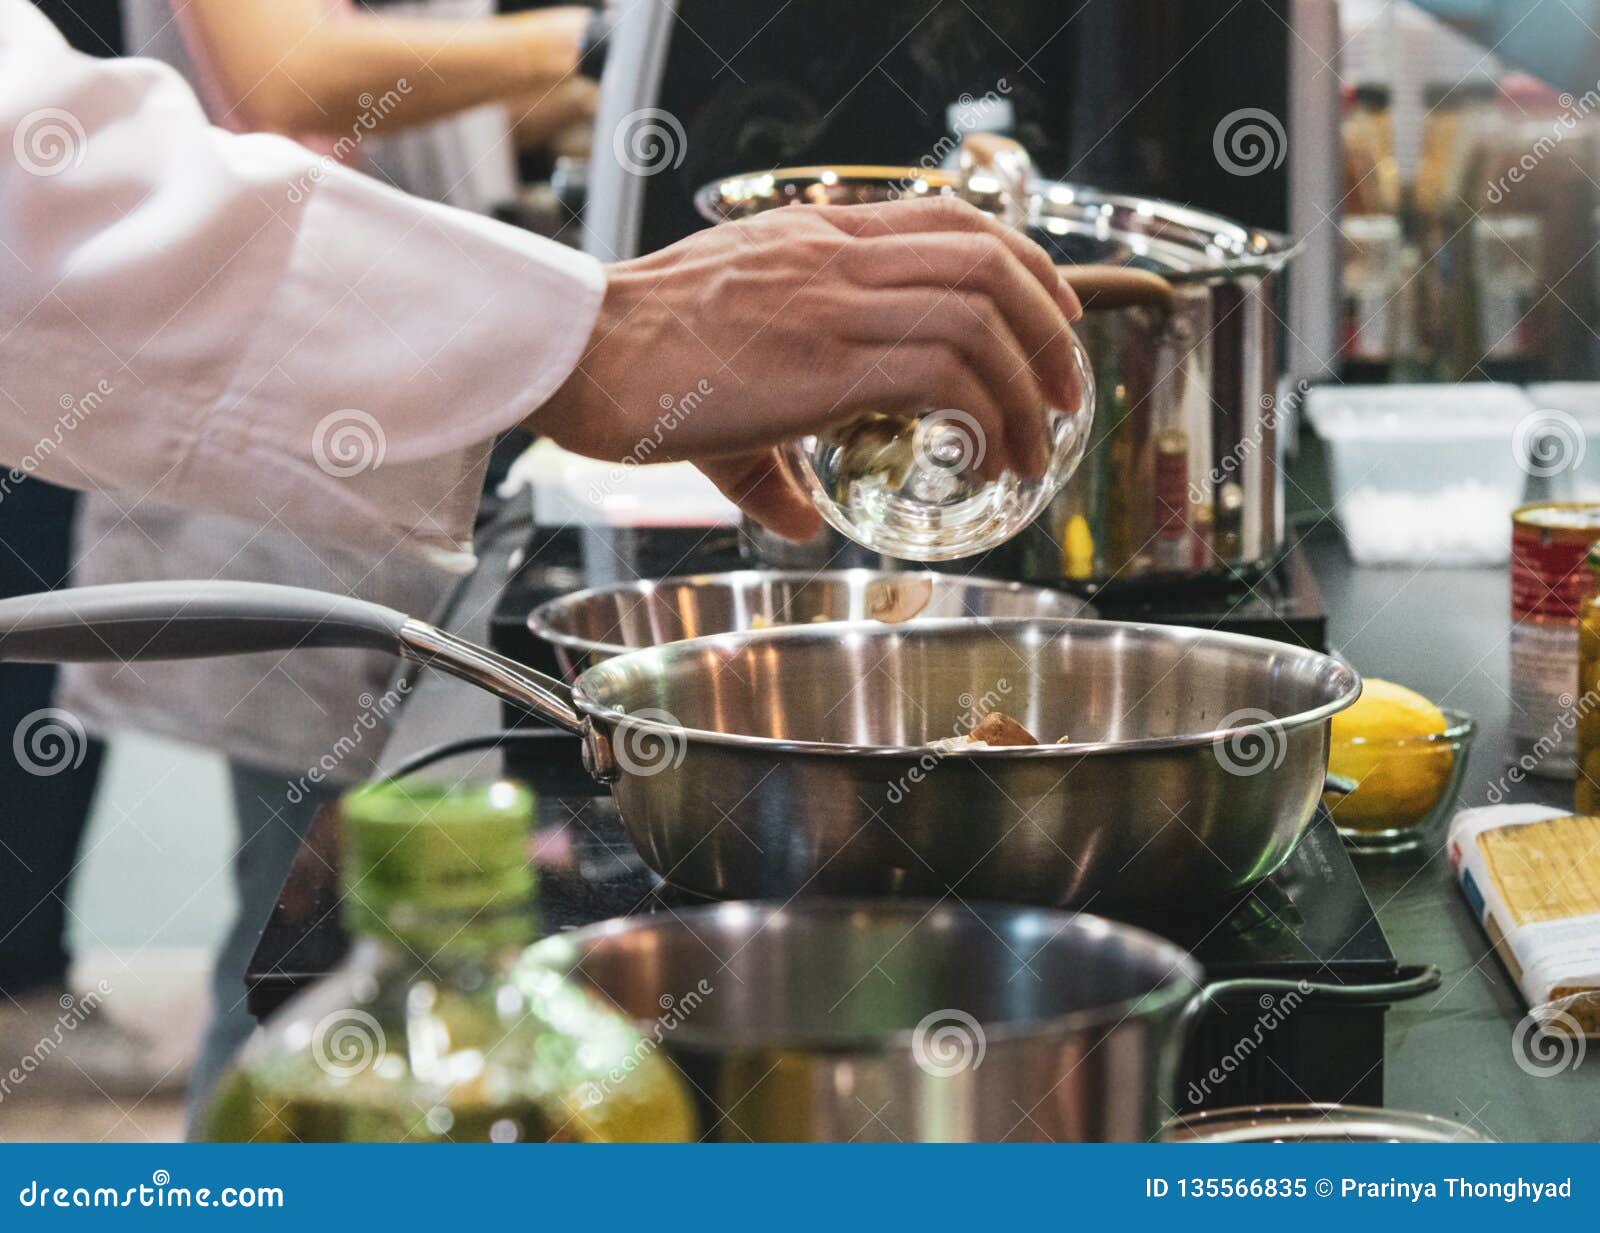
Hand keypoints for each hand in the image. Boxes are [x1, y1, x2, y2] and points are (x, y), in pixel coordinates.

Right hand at [534, 197, 1082, 537]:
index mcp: (815, 239)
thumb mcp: (718, 385)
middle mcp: (835, 256)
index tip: (1051, 306)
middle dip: (1047, 324)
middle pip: (987, 258)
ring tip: (1039, 444)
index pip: (948, 218)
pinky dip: (987, 416)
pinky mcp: (828, 360)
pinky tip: (988, 459)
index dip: (1020, 258)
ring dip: (1028, 384)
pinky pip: (945, 372)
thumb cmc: (634, 362)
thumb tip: (802, 521)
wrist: (580, 351)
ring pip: (980, 313)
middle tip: (1066, 387)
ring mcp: (834, 301)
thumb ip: (773, 457)